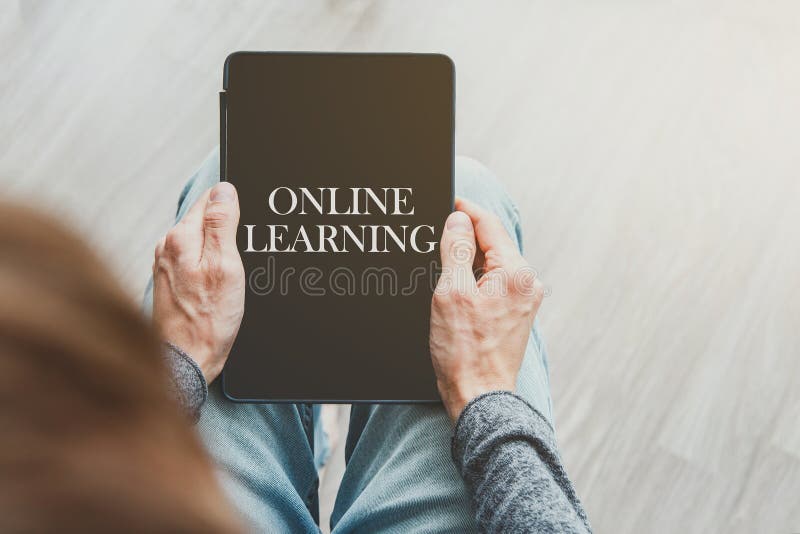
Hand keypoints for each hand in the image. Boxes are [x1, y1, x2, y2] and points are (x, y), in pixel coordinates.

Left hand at [153, 182, 244, 383]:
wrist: (185, 361)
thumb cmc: (208, 320)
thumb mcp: (226, 266)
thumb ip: (223, 224)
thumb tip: (224, 190)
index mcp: (180, 237)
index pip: (209, 199)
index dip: (234, 206)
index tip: (248, 223)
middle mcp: (165, 247)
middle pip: (202, 219)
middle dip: (226, 227)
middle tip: (245, 253)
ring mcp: (164, 265)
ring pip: (198, 240)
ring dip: (218, 247)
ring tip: (234, 269)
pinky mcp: (168, 282)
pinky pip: (193, 259)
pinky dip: (209, 263)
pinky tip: (219, 282)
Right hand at [430, 198, 543, 421]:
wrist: (479, 397)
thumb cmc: (464, 352)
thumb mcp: (451, 292)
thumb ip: (456, 250)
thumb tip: (458, 219)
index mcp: (517, 273)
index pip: (489, 226)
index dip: (465, 211)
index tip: (446, 201)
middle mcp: (527, 284)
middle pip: (492, 244)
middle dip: (464, 236)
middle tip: (435, 231)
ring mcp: (524, 301)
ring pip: (492, 265)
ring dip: (467, 259)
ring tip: (440, 260)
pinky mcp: (515, 315)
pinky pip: (493, 284)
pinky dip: (473, 279)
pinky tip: (454, 285)